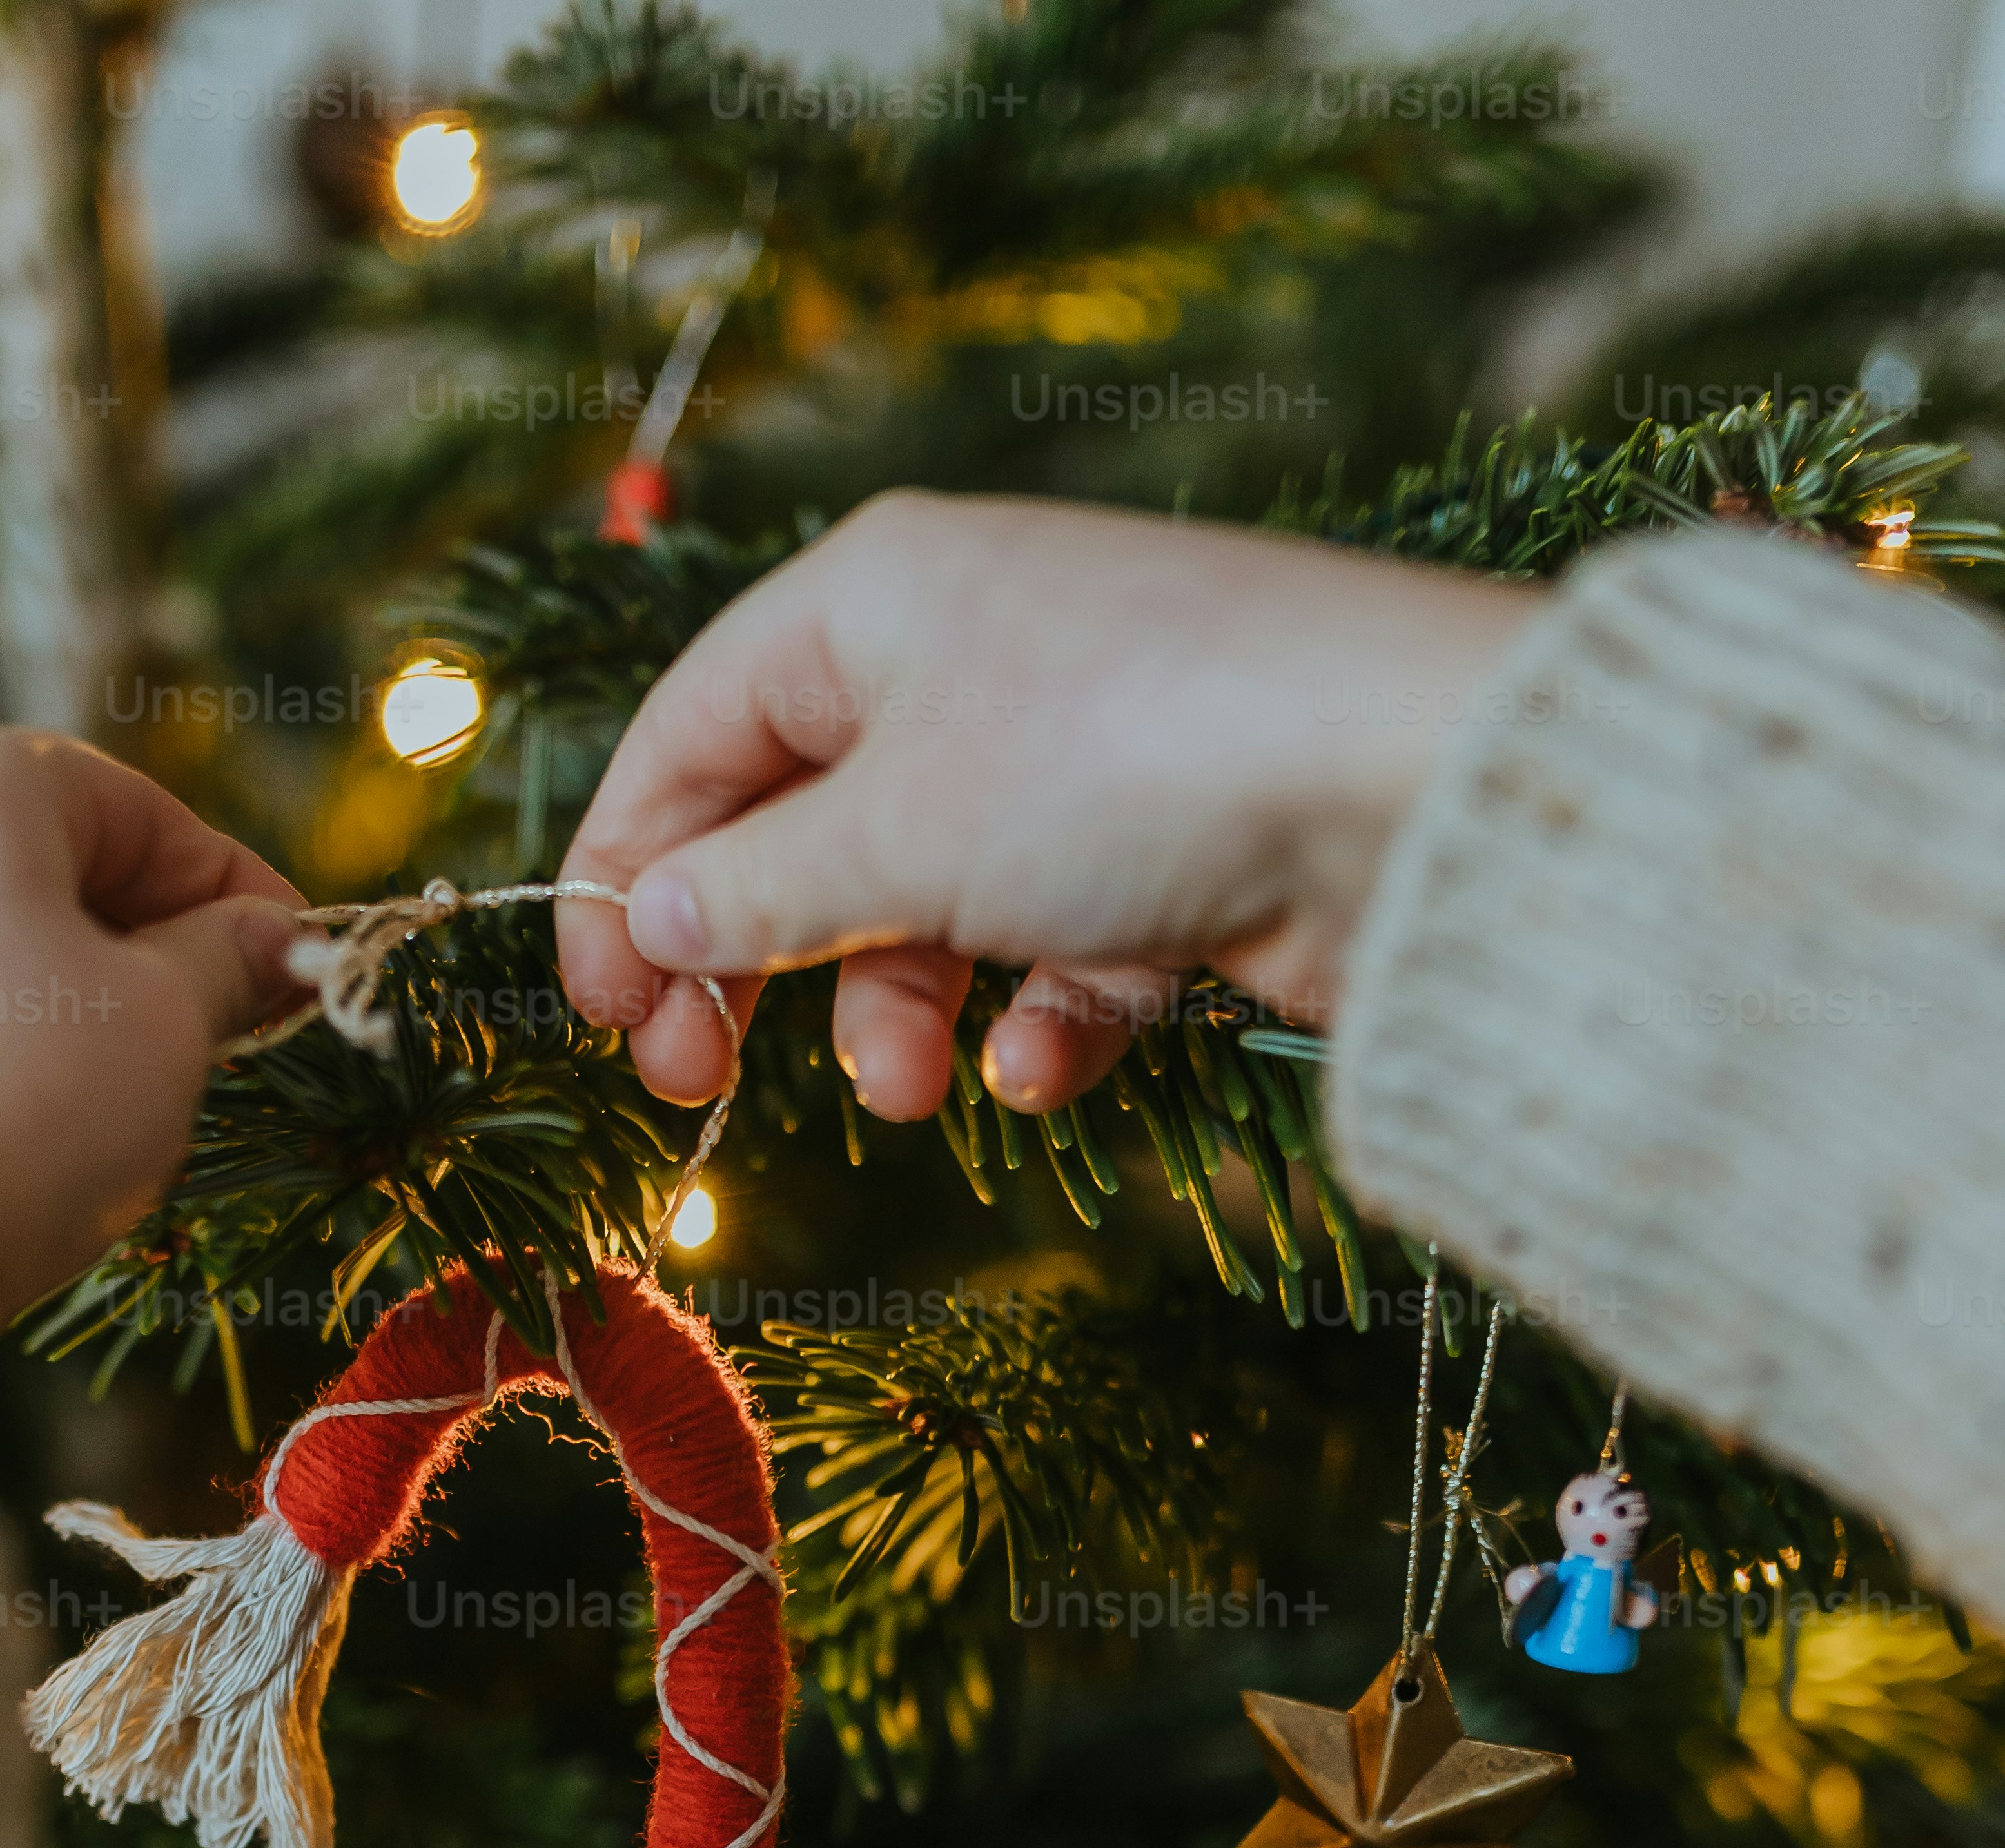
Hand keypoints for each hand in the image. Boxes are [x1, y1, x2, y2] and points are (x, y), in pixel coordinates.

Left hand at [0, 729, 304, 1413]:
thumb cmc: (8, 1109)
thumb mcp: (163, 1029)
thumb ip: (226, 965)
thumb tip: (274, 939)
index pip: (139, 809)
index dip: (238, 893)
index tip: (299, 968)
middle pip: (46, 869)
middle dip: (147, 952)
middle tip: (227, 1039)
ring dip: (66, 1014)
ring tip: (126, 1107)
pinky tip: (18, 1142)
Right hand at [555, 492, 1536, 1118]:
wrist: (1399, 784)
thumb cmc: (1121, 761)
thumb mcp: (894, 831)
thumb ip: (754, 889)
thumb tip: (649, 915)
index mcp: (868, 602)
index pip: (691, 738)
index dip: (623, 876)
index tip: (606, 1017)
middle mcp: (964, 661)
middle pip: (797, 831)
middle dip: (753, 965)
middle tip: (702, 1087)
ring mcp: (1070, 760)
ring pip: (922, 910)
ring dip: (896, 1016)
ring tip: (914, 1089)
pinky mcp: (1167, 857)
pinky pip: (1054, 955)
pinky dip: (1039, 1022)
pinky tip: (1046, 1063)